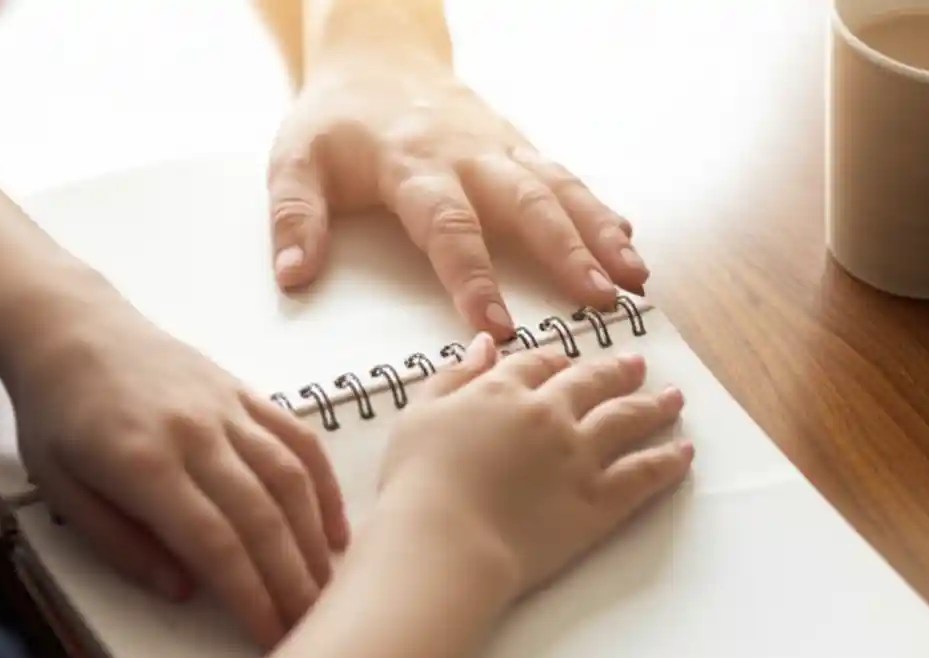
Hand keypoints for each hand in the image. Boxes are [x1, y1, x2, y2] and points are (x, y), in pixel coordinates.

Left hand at [0, 291, 347, 646]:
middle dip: (292, 579)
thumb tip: (184, 590)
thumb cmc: (57, 411)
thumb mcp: (59, 487)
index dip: (248, 594)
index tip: (270, 634)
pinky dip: (323, 483)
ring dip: (314, 537)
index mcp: (143, 462)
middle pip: (261, 516)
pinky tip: (333, 525)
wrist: (71, 326)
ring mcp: (227, 408)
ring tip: (328, 584)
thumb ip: (120, 543)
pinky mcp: (245, 392)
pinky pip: (298, 437)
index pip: (213, 541)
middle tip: (313, 622)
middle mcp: (195, 433)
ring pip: (290, 477)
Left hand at [267, 58, 648, 338]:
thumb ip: (294, 217)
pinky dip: (599, 208)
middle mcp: (467, 156)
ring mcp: (500, 148)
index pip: (448, 227)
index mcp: (411, 165)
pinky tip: (629, 239)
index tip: (496, 329)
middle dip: (567, 252)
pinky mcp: (518, 145)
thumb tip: (294, 276)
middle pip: (525, 204)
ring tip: (635, 277)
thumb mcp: (293, 162)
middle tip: (601, 298)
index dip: (474, 279)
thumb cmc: (335, 122)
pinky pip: (566, 175)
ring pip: (559, 188)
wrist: (376, 56)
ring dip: (599, 233)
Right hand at [375, 334, 690, 596]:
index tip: (571, 360)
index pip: (539, 363)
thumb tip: (484, 344)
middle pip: (592, 383)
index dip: (558, 360)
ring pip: (627, 420)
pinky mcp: (599, 502)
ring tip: (675, 397)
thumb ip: (452, 377)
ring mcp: (580, 457)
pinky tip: (684, 452)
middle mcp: (550, 414)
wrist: (445, 542)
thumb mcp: (419, 415)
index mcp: (503, 390)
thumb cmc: (418, 482)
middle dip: (618, 371)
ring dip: (654, 405)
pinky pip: (644, 475)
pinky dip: (668, 461)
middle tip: (638, 365)